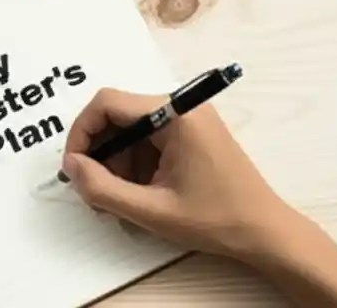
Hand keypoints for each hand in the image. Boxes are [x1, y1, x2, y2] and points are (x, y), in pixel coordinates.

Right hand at [61, 88, 291, 260]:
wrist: (266, 233)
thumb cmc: (215, 220)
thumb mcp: (151, 210)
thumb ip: (103, 188)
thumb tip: (70, 166)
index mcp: (176, 114)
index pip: (108, 102)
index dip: (82, 132)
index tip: (74, 168)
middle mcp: (182, 107)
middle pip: (118, 116)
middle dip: (100, 153)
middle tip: (94, 191)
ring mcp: (188, 120)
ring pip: (130, 130)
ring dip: (116, 163)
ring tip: (117, 201)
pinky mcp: (191, 135)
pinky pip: (148, 140)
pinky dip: (134, 165)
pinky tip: (137, 194)